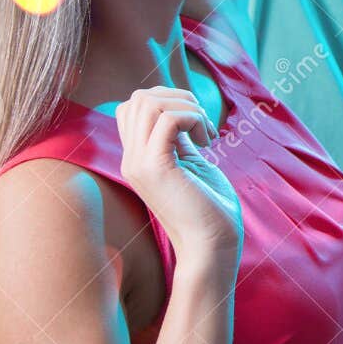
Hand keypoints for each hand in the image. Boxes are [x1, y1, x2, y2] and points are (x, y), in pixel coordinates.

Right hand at [116, 87, 241, 265]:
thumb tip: (180, 110)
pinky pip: (167, 119)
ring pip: (147, 102)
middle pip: (137, 98)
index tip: (194, 123)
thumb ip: (179, 138)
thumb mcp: (190, 162)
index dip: (167, 100)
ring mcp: (138, 164)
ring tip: (205, 132)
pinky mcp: (156, 169)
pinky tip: (207, 141)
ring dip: (186, 106)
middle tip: (202, 124)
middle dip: (178, 97)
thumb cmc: (209, 208)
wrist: (212, 246)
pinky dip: (192, 118)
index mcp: (137, 157)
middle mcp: (131, 159)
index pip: (132, 107)